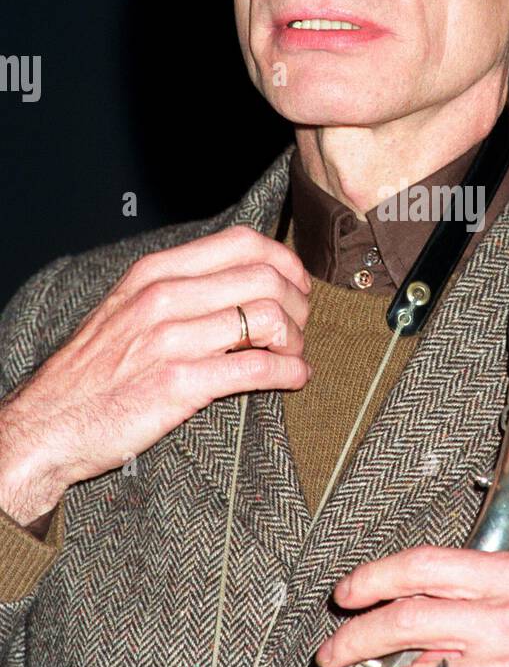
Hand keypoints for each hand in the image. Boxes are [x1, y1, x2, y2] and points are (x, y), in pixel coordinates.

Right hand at [0, 225, 311, 525]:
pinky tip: (294, 377)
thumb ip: (177, 288)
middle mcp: (163, 298)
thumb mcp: (127, 308)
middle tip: (299, 327)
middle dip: (298, 304)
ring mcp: (170, 339)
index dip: (284, 262)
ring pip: (266, 318)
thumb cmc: (93, 371)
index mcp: (154, 273)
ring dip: (295, 339)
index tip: (297, 285)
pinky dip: (289, 372)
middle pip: (264, 278)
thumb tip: (239, 279)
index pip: (242, 243)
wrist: (49, 423)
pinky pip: (256, 367)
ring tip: (293, 355)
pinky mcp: (178, 384)